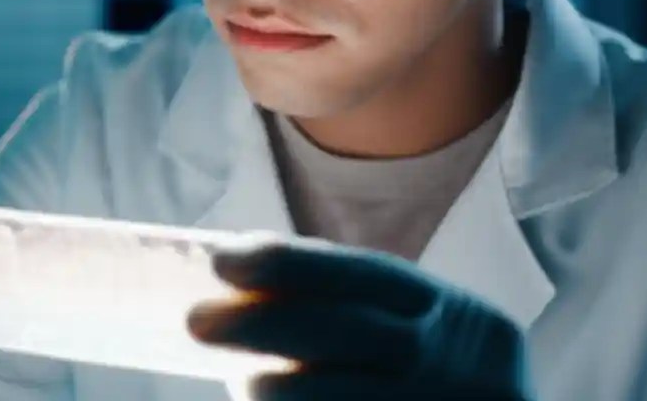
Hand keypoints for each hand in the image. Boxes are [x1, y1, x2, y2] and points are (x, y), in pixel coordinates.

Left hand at [188, 238, 534, 400]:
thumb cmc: (432, 388)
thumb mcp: (420, 338)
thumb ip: (351, 317)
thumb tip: (242, 294)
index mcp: (449, 311)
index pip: (361, 274)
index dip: (289, 264)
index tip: (222, 260)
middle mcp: (450, 357)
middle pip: (346, 331)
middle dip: (265, 324)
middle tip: (196, 321)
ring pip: (348, 396)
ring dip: (283, 390)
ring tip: (241, 384)